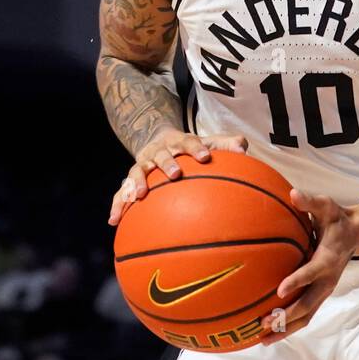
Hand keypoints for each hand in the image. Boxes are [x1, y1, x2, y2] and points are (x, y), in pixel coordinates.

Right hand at [107, 127, 247, 224]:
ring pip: (138, 171)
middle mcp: (158, 151)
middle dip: (168, 163)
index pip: (189, 141)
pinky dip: (117, 205)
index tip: (204, 157)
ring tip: (138, 196)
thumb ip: (226, 145)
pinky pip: (120, 192)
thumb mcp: (207, 142)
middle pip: (162, 155)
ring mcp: (143, 164)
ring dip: (137, 183)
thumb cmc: (189, 147)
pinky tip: (113, 220)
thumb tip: (245, 147)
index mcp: (178, 142)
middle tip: (175, 174)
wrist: (157, 139)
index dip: (196, 148)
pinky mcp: (131, 178)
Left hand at [258, 194, 358, 345]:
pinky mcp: (319, 294)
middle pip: (309, 304)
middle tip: (266, 323)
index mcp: (328, 258)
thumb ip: (310, 202)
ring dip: (286, 328)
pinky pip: (305, 314)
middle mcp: (327, 279)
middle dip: (288, 316)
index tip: (279, 290)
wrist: (356, 234)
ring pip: (307, 315)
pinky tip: (269, 333)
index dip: (297, 281)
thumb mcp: (327, 206)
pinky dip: (289, 326)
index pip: (312, 272)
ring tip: (263, 339)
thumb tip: (293, 193)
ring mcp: (324, 290)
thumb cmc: (337, 219)